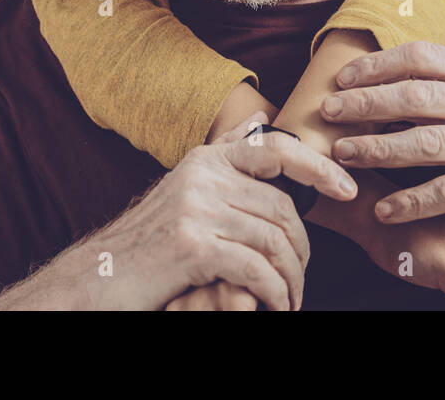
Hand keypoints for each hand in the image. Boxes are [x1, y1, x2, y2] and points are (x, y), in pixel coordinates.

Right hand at [55, 111, 349, 310]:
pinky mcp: (193, 245)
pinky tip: (274, 307)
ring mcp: (197, 207)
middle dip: (303, 249)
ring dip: (292, 280)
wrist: (97, 278)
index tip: (347, 189)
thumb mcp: (186, 193)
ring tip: (289, 299)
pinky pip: (257, 269)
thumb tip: (267, 137)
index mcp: (206, 158)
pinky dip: (275, 294)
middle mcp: (203, 175)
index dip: (318, 167)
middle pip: (283, 207)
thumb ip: (226, 169)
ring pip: (275, 241)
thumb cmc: (149, 245)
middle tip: (302, 278)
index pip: (276, 148)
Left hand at [321, 42, 444, 225]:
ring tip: (343, 154)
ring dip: (376, 149)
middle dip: (363, 103)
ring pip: (422, 143)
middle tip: (328, 111)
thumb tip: (397, 74)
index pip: (420, 57)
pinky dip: (410, 201)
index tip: (344, 76)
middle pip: (412, 97)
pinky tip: (384, 208)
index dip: (377, 65)